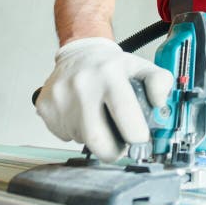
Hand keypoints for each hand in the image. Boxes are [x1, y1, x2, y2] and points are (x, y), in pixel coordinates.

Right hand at [35, 37, 172, 162]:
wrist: (79, 54)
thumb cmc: (113, 66)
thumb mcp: (142, 67)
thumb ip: (160, 82)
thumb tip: (160, 104)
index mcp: (110, 74)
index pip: (124, 112)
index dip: (135, 135)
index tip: (140, 140)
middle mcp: (82, 84)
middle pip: (97, 138)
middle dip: (112, 150)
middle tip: (120, 144)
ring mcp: (60, 96)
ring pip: (81, 139)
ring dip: (94, 139)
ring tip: (100, 119)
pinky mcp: (45, 106)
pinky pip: (64, 135)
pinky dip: (76, 133)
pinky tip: (82, 116)